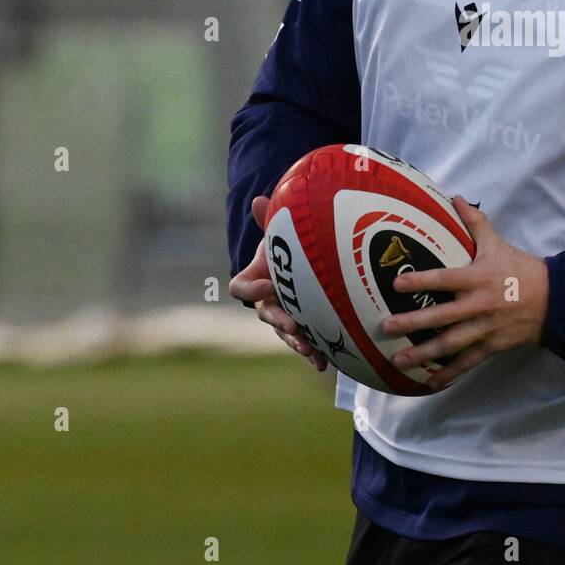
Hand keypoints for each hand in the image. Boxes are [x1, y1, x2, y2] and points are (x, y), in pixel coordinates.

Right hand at [228, 195, 328, 371]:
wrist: (303, 260)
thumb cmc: (288, 243)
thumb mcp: (280, 230)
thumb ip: (271, 219)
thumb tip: (261, 200)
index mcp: (255, 278)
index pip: (240, 288)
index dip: (251, 289)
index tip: (268, 284)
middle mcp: (266, 301)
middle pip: (265, 315)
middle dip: (278, 320)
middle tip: (293, 323)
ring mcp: (282, 316)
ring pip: (284, 332)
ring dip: (296, 341)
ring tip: (309, 349)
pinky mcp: (301, 327)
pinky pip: (303, 341)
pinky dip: (312, 353)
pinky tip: (324, 364)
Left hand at [385, 196, 548, 390]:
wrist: (555, 300)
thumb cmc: (522, 269)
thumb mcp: (498, 243)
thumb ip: (475, 222)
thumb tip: (455, 197)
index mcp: (478, 278)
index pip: (444, 279)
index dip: (420, 281)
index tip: (396, 284)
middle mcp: (479, 305)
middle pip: (441, 316)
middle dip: (412, 322)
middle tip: (385, 327)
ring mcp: (485, 328)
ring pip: (450, 344)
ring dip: (423, 353)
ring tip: (398, 359)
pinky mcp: (493, 347)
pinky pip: (467, 362)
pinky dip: (449, 373)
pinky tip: (429, 382)